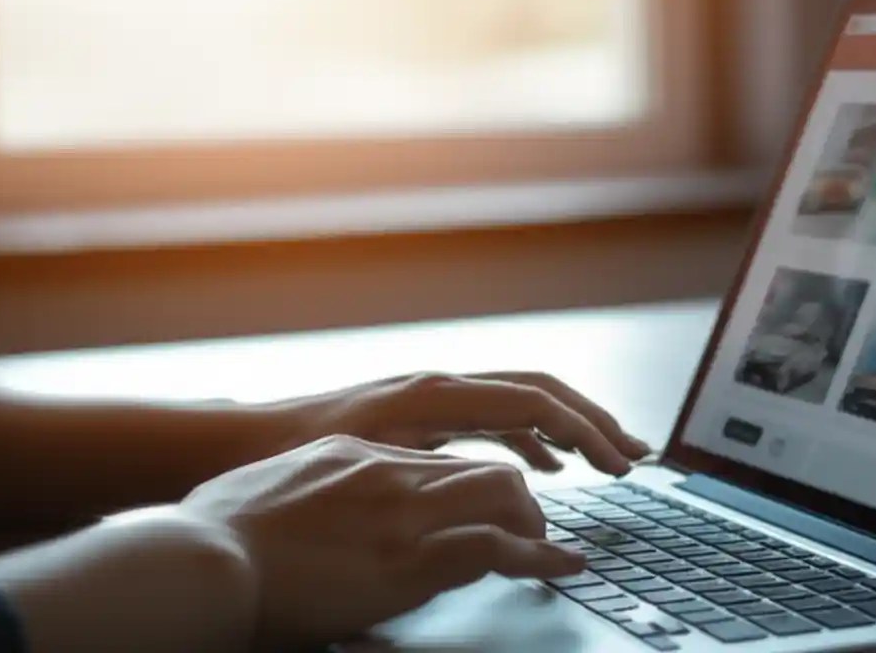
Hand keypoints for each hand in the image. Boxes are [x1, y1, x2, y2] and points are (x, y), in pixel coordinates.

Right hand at [181, 434, 583, 651]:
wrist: (198, 562)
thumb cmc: (212, 536)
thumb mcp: (269, 492)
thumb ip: (305, 493)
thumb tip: (312, 519)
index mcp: (357, 453)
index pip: (440, 453)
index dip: (477, 470)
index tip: (501, 486)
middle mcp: (389, 468)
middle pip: (484, 459)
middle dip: (525, 486)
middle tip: (542, 521)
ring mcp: (403, 509)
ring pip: (503, 490)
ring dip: (536, 518)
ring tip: (555, 545)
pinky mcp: (411, 557)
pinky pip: (497, 547)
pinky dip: (539, 555)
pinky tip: (561, 564)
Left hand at [270, 371, 650, 475]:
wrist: (241, 441)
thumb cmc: (298, 456)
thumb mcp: (373, 469)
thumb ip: (442, 471)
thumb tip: (510, 488)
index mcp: (438, 395)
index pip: (535, 403)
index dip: (586, 430)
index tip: (619, 464)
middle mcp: (442, 386)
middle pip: (540, 392)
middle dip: (593, 421)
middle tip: (634, 456)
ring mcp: (434, 398)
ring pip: (521, 403)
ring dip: (569, 429)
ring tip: (607, 459)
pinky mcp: (424, 416)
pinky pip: (495, 420)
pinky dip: (531, 439)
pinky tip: (547, 465)